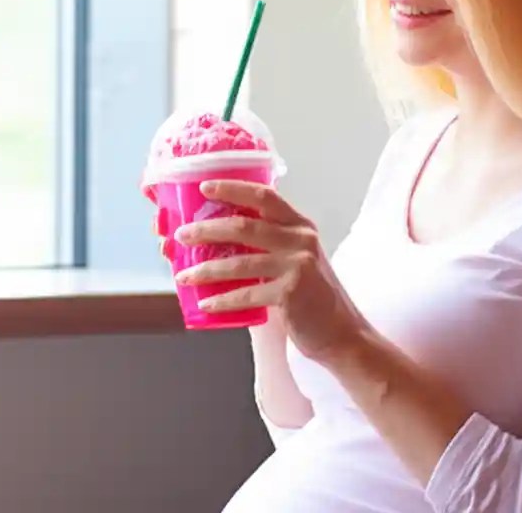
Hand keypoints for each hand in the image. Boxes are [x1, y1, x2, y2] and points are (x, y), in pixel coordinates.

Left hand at [170, 180, 369, 364]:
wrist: (341, 333)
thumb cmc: (312, 296)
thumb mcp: (297, 258)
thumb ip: (270, 244)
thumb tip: (219, 240)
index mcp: (300, 225)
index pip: (264, 195)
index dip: (232, 188)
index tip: (204, 187)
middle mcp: (300, 239)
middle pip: (244, 226)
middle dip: (206, 229)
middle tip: (181, 236)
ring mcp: (297, 265)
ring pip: (239, 262)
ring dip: (205, 269)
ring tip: (183, 275)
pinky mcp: (290, 292)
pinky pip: (246, 293)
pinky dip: (223, 299)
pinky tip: (205, 302)